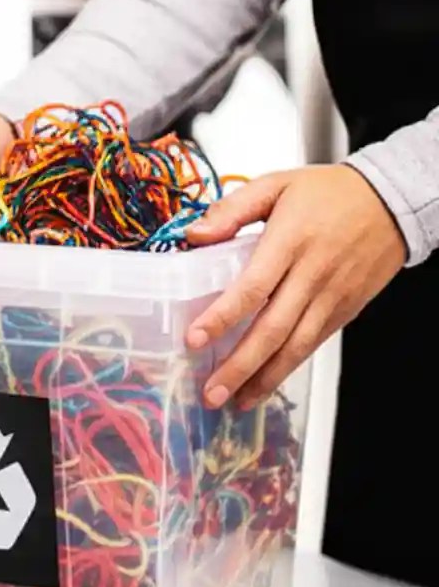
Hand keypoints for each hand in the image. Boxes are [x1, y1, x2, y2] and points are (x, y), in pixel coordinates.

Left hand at [184, 164, 405, 409]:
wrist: (392, 201)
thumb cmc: (329, 193)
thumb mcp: (277, 184)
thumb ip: (233, 209)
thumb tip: (194, 235)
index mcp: (290, 241)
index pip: (253, 287)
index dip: (223, 317)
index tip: (195, 339)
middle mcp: (312, 274)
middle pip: (273, 329)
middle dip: (239, 365)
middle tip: (210, 392)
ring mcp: (331, 296)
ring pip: (296, 346)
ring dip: (263, 378)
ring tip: (233, 401)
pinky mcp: (344, 310)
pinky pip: (313, 345)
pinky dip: (287, 369)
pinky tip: (263, 385)